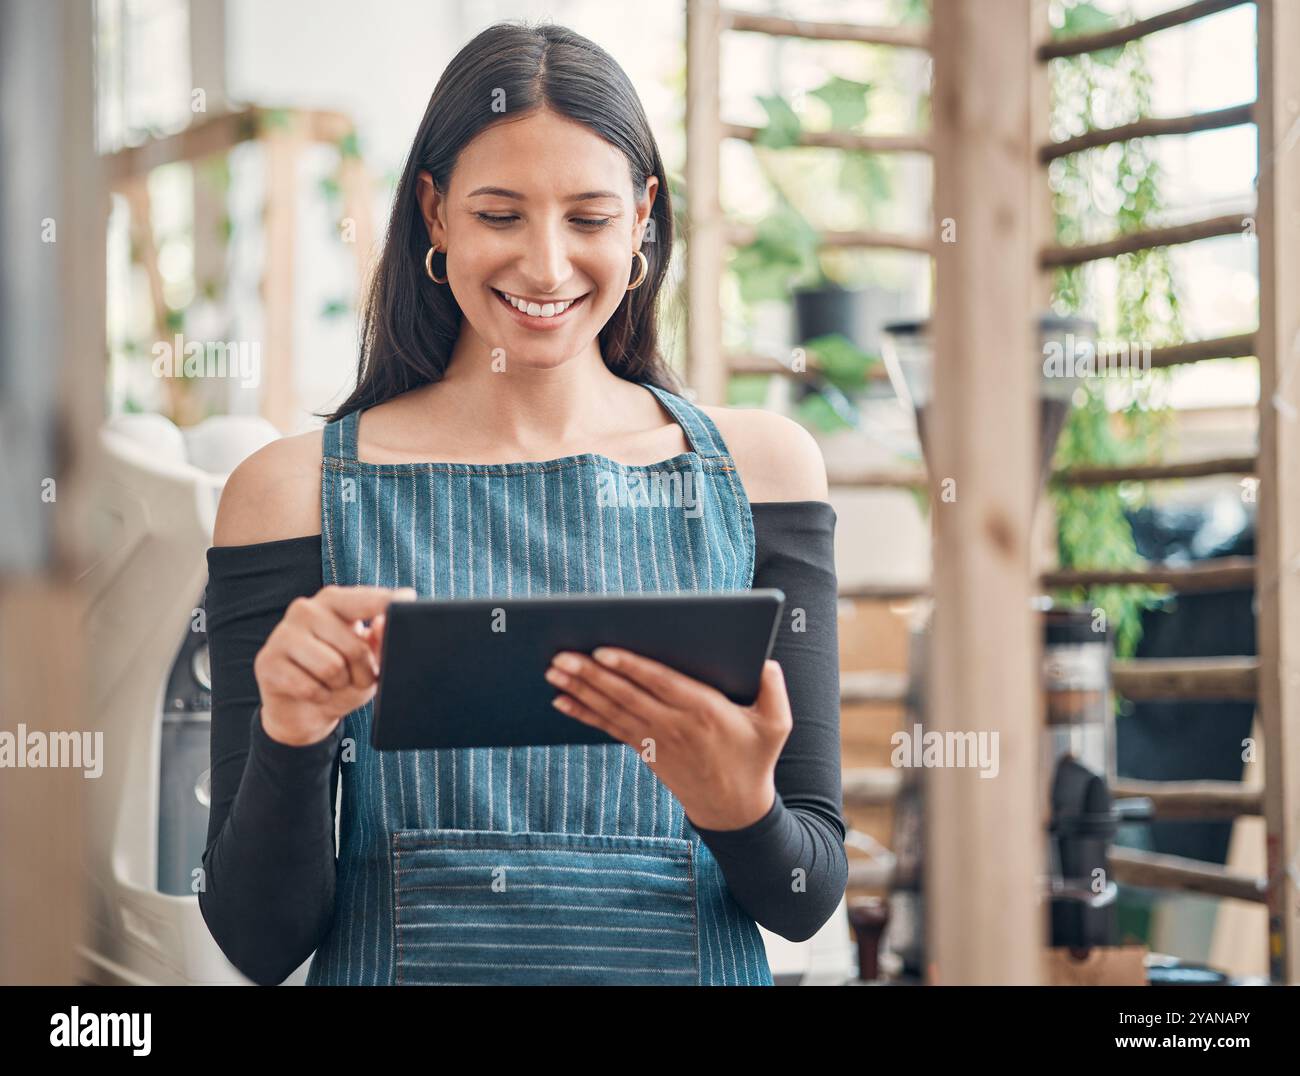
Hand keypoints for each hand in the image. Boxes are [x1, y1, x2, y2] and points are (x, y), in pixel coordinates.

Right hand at [255, 584, 417, 746]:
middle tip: (355, 678)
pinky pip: (309, 687)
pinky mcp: (267, 661)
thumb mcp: (370, 661)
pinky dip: (319, 697)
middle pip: (353, 647)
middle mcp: (306, 609)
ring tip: (332, 684)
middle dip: (363, 674)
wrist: (302, 711)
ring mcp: (282, 633)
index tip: (408, 599)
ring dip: (339, 686)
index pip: (364, 600)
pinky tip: (312, 692)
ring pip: (332, 668)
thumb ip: (380, 641)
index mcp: (334, 601)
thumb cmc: (342, 678)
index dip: (386, 602)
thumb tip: (385, 622)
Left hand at [544, 649, 792, 830]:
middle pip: (626, 695)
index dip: (629, 666)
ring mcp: (657, 740)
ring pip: (612, 710)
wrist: (734, 808)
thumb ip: (775, 689)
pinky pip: (610, 729)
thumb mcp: (778, 725)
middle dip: (590, 675)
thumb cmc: (755, 757)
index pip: (659, 682)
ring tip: (553, 672)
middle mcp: (675, 724)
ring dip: (580, 691)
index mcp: (705, 710)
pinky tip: (562, 702)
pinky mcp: (646, 751)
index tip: (602, 651)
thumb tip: (766, 661)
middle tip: (560, 657)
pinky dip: (585, 714)